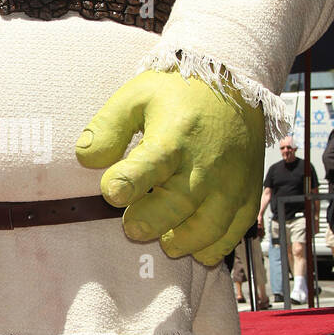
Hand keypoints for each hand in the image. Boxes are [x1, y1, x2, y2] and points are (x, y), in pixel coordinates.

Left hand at [76, 68, 264, 264]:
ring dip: (182, 242)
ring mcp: (230, 182)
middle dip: (150, 221)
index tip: (112, 192)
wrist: (236, 87)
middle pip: (178, 204)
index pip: (151, 163)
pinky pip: (233, 232)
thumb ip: (107, 127)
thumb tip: (86, 159)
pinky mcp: (247, 194)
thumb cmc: (178, 95)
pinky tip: (194, 245)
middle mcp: (206, 163)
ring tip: (164, 240)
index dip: (128, 181)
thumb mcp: (136, 96)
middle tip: (131, 227)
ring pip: (208, 227)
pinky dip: (213, 247)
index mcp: (174, 136)